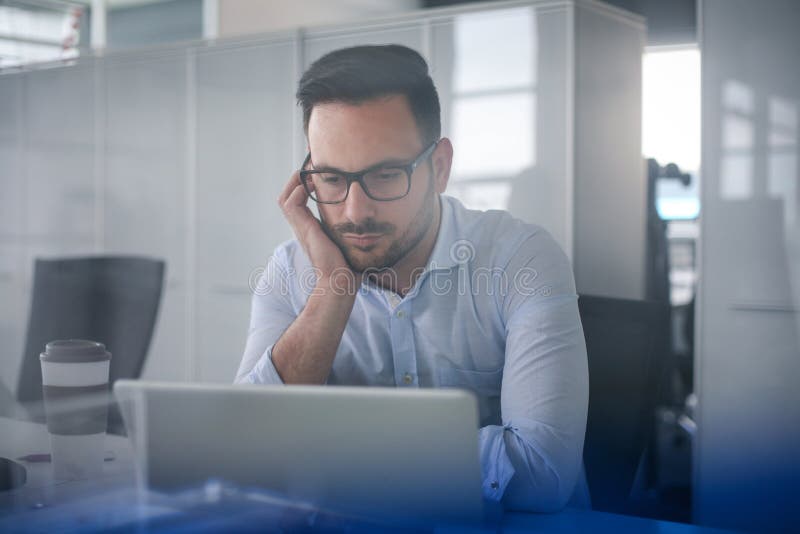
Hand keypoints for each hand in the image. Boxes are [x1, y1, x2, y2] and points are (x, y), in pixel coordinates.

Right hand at [277, 168, 351, 284]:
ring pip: (285, 198)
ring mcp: (300, 228)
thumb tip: (371, 221)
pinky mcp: (303, 228)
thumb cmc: (348, 265)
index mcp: (310, 229)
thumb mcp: (349, 240)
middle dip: (297, 180)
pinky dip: (299, 190)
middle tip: (312, 168)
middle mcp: (302, 227)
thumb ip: (353, 229)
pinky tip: (313, 183)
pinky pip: (291, 203)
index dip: (304, 187)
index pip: (298, 202)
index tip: (318, 174)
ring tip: (311, 173)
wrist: (341, 279)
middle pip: (287, 197)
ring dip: (296, 182)